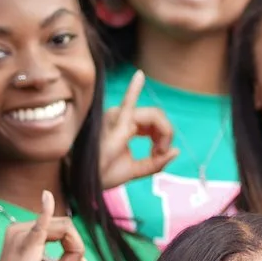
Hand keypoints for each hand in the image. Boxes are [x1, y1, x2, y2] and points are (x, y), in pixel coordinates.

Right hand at [0, 192, 88, 260]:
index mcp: (28, 234)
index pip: (63, 230)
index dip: (73, 250)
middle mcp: (22, 229)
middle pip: (67, 227)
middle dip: (75, 251)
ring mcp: (22, 234)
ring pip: (66, 228)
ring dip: (73, 252)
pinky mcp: (26, 244)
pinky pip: (41, 222)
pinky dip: (47, 209)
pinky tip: (47, 196)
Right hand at [99, 69, 178, 186]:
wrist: (84, 184)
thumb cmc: (104, 174)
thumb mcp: (135, 169)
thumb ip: (155, 163)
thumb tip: (177, 151)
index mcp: (127, 124)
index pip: (155, 121)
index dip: (164, 136)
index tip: (159, 154)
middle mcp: (122, 116)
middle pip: (157, 117)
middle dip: (166, 134)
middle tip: (159, 153)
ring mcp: (117, 117)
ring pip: (153, 115)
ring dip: (163, 132)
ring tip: (156, 152)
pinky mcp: (115, 124)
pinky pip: (127, 103)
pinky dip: (134, 89)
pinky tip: (139, 76)